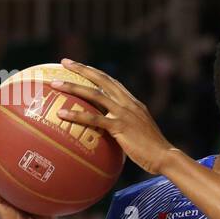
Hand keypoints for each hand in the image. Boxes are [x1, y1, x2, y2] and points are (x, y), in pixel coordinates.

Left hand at [51, 59, 178, 175]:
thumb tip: (108, 131)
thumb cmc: (152, 150)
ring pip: (94, 95)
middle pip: (101, 80)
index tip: (80, 66)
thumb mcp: (139, 131)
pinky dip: (76, 115)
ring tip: (55, 84)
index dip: (95, 72)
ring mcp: (124, 113)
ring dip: (73, 87)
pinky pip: (94, 119)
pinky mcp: (120, 127)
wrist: (165, 156)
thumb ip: (125, 125)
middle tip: (64, 62)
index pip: (111, 81)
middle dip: (82, 69)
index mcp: (132, 102)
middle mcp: (127, 103)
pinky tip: (61, 114)